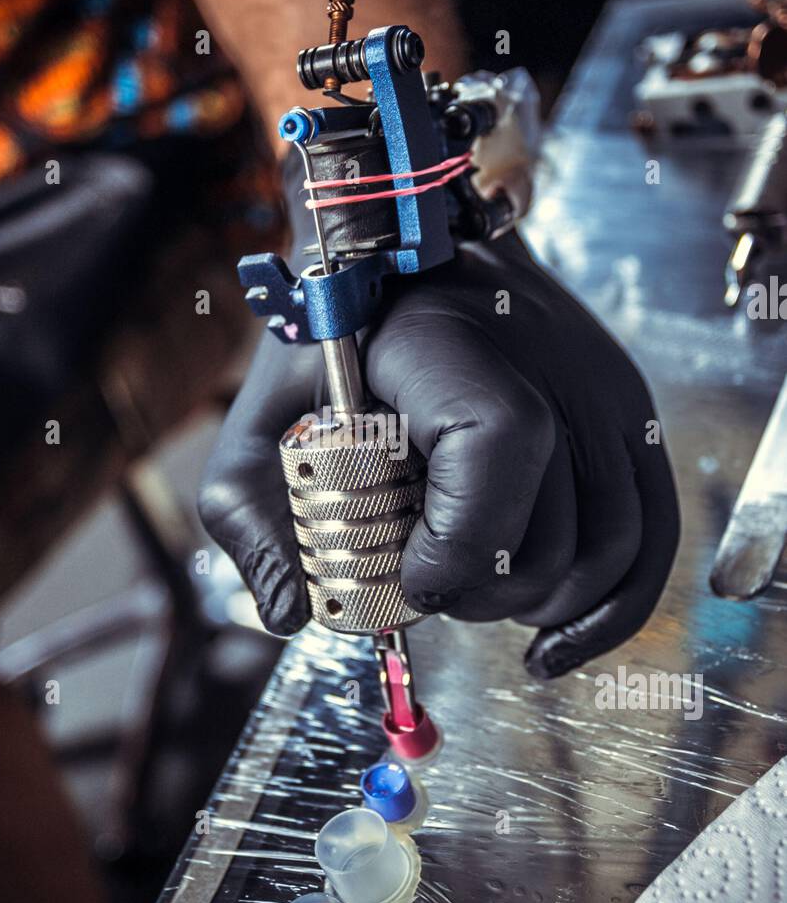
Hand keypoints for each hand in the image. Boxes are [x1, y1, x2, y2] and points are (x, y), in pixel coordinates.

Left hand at [199, 170, 678, 677]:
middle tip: (425, 585)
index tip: (413, 575)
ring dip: (534, 604)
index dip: (460, 537)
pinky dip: (609, 611)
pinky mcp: (628, 422)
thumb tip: (291, 612)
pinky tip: (551, 646)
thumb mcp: (264, 416)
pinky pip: (652, 539)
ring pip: (604, 551)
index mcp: (453, 347)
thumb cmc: (336, 341)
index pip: (500, 444)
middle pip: (551, 531)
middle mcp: (552, 368)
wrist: (411, 256)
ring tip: (473, 594)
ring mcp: (603, 396)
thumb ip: (249, 512)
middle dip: (480, 593)